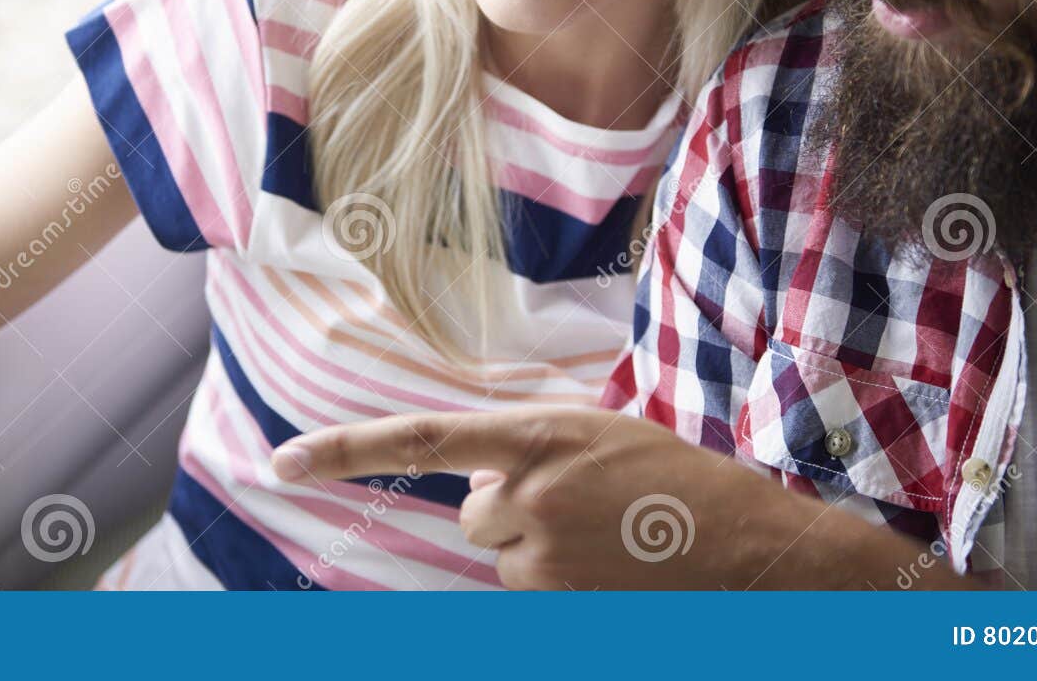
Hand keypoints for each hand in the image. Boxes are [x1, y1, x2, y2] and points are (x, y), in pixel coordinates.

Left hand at [272, 407, 970, 588]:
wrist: (755, 550)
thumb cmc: (685, 485)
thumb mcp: (607, 437)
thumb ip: (535, 451)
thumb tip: (478, 495)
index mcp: (545, 432)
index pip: (424, 439)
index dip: (347, 450)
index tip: (282, 462)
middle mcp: (534, 491)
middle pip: (477, 516)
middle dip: (514, 516)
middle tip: (586, 513)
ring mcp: (547, 555)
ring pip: (505, 562)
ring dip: (542, 555)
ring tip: (612, 542)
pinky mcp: (560, 604)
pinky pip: (531, 596)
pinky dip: (561, 587)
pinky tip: (614, 572)